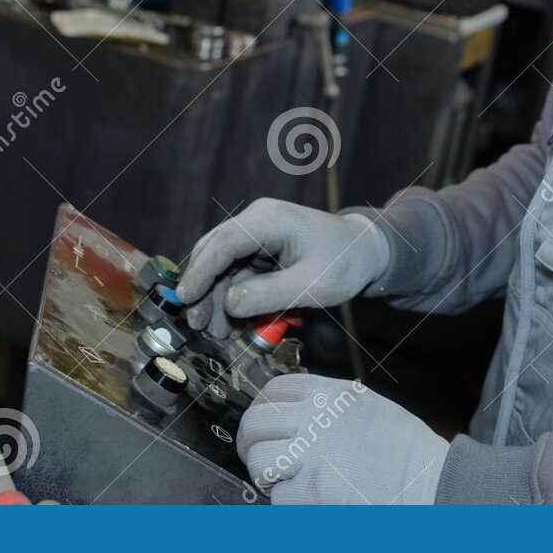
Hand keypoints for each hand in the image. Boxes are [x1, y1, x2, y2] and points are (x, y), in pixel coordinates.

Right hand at [176, 198, 389, 337]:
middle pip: (216, 252)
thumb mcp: (313, 284)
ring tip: (218, 332)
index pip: (224, 243)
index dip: (201, 272)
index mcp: (271, 220)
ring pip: (222, 265)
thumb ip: (271, 294)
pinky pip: (236, 271)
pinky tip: (231, 322)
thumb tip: (229, 304)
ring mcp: (257, 232)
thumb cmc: (345, 263)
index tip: (186, 300)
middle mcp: (258, 220)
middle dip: (204, 290)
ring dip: (216, 298)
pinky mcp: (259, 247)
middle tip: (199, 326)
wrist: (366, 251)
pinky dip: (231, 296)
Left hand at [237, 373, 448, 503]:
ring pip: (258, 458)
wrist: (428, 482)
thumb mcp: (366, 406)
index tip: (263, 424)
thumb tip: (292, 414)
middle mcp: (317, 416)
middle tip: (258, 457)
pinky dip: (285, 502)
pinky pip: (277, 495)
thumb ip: (327, 405)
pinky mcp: (312, 488)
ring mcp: (312, 451)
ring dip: (264, 473)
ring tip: (281, 481)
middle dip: (252, 442)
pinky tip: (303, 499)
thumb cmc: (406, 450)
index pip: (274, 389)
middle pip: (256, 422)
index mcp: (332, 393)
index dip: (261, 409)